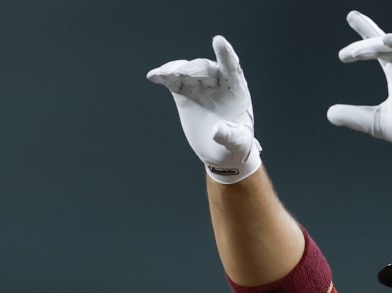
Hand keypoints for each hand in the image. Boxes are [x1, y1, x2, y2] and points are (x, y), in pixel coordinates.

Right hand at [146, 35, 262, 183]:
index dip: (225, 54)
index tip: (218, 41)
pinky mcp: (185, 93)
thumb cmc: (236, 145)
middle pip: (205, 68)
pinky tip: (153, 76)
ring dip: (175, 70)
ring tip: (164, 74)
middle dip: (192, 68)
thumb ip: (231, 135)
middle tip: (178, 73)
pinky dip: (163, 76)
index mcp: (236, 90)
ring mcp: (200, 86)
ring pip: (187, 71)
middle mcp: (218, 83)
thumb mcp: (238, 143)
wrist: (221, 152)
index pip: (232, 67)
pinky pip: (173, 80)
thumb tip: (217, 130)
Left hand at [326, 10, 391, 171]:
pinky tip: (386, 39)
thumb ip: (354, 116)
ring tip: (357, 52)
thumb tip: (329, 113)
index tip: (352, 17)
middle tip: (345, 54)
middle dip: (364, 45)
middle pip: (384, 45)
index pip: (379, 47)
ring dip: (376, 47)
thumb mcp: (376, 122)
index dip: (366, 31)